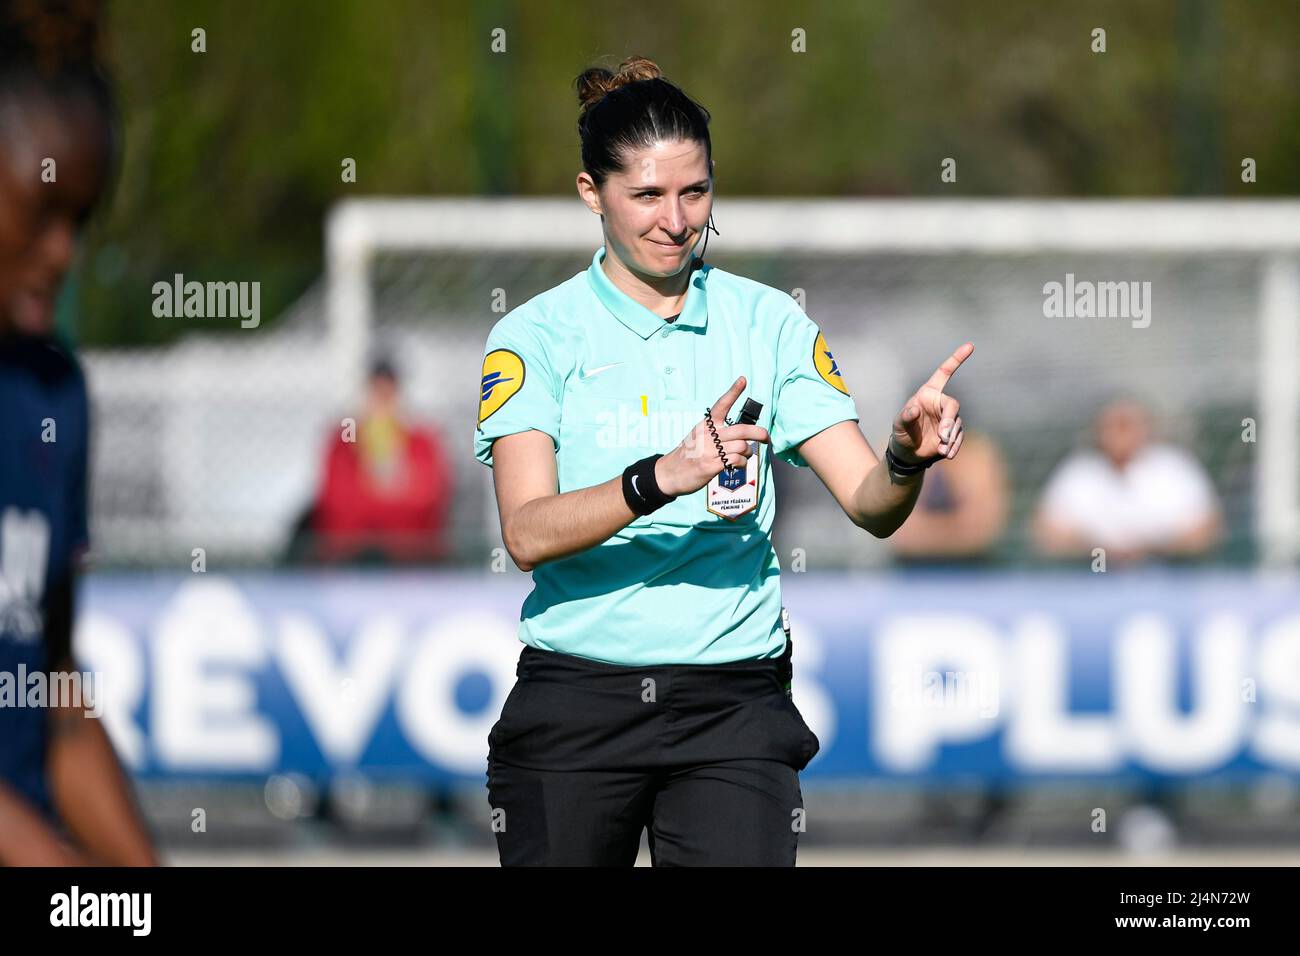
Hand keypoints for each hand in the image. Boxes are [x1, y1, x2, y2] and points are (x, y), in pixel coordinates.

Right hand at [655, 375, 769, 496]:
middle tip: (766, 438)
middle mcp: (708, 435)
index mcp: (705, 425)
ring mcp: (709, 451)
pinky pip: (737, 460)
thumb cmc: (688, 455)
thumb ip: (718, 434)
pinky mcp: (711, 465)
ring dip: (748, 453)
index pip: (721, 405)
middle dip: (759, 433)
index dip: (733, 392)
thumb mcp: (698, 437)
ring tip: (743, 456)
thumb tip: (743, 438)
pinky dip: (742, 463)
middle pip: (741, 430)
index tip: (743, 380)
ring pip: (742, 447)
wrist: (670, 473)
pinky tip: (737, 465)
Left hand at [891, 342, 972, 465]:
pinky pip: (959, 438)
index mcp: (928, 394)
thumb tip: (914, 409)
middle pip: (953, 405)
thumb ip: (905, 416)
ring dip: (950, 438)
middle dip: (949, 421)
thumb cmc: (901, 434)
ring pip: (957, 424)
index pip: (944, 373)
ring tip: (940, 449)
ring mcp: (948, 418)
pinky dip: (954, 446)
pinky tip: (946, 454)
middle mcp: (940, 403)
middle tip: (942, 436)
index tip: (969, 346)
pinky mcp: (953, 433)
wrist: (907, 454)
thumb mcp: (898, 425)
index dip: (956, 359)